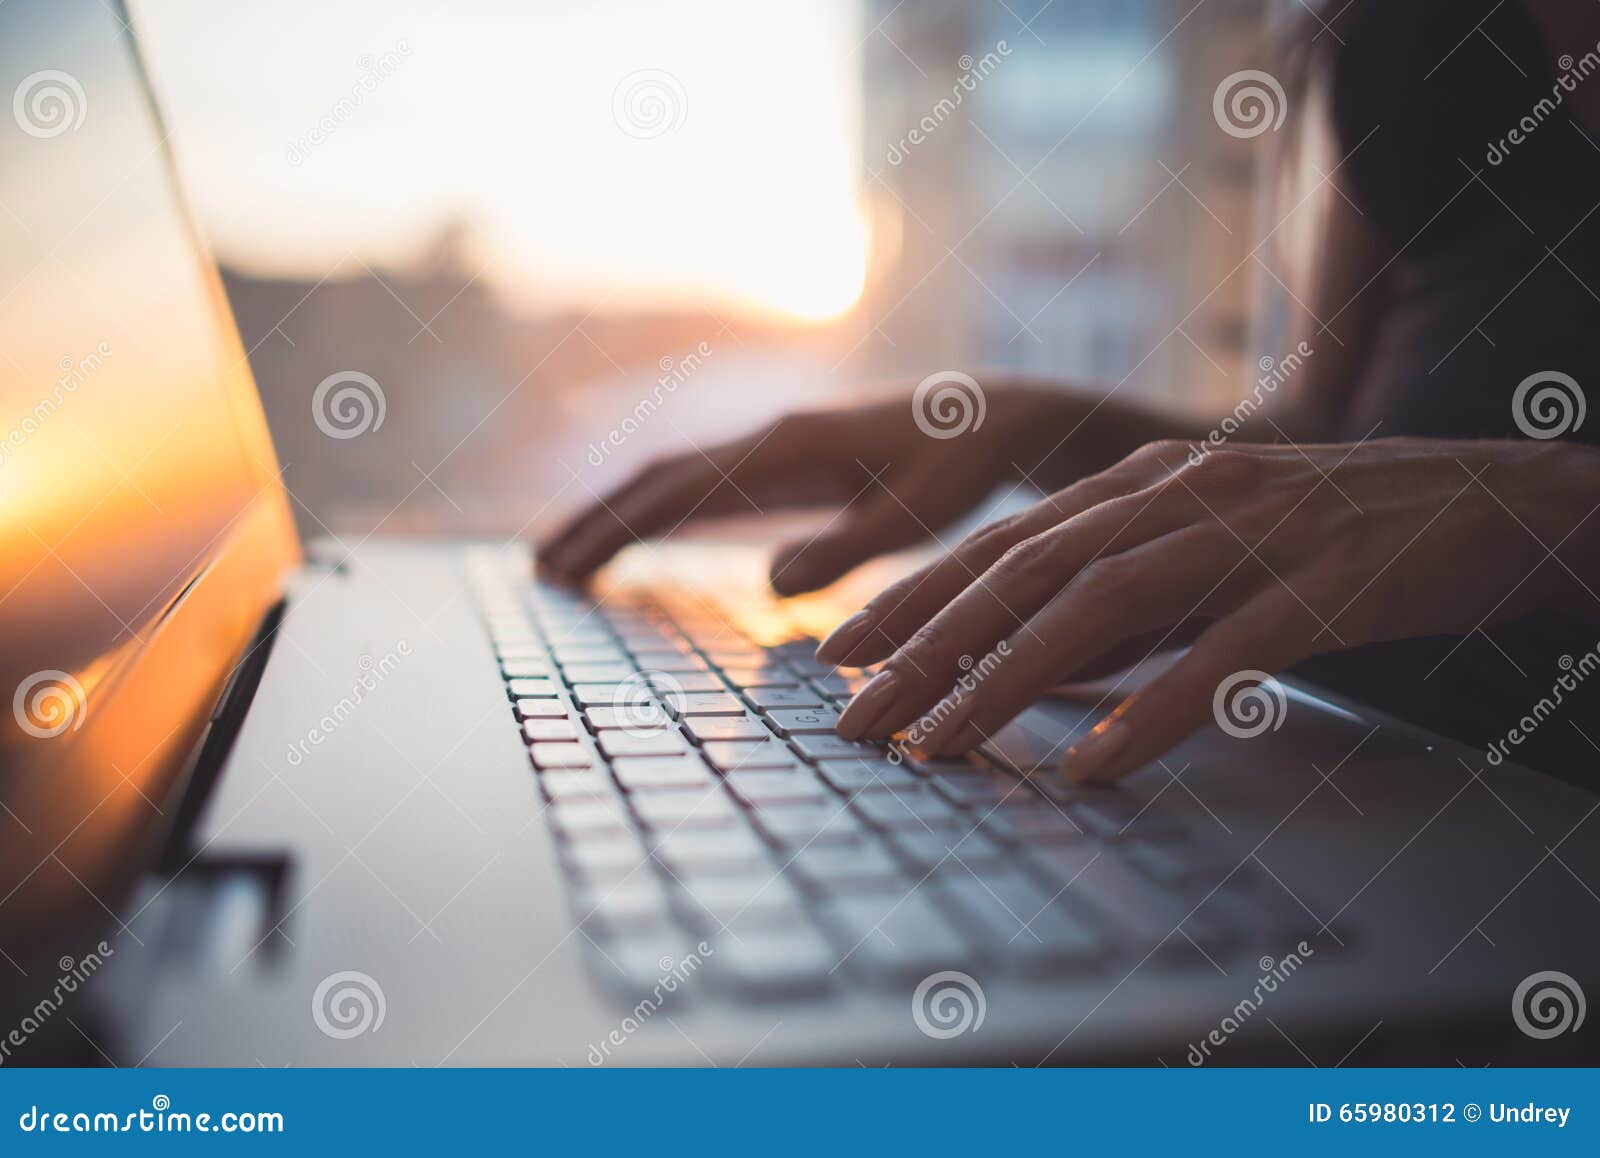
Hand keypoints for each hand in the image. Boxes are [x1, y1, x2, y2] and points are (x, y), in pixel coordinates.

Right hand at [538, 382, 1130, 594]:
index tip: (567, 565)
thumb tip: (768, 583)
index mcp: (789, 445)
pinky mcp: (785, 462)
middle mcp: (768, 436)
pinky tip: (639, 538)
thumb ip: (846, 548)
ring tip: (565, 560)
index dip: (618, 527)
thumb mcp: (917, 516)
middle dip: (597, 522)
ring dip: (619, 516)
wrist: (992, 417)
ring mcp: (773, 446)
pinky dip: (660, 513)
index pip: (681, 489)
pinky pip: (706, 487)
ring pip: (675, 478)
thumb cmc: (960, 468)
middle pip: (659, 477)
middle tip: (541, 571)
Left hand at [817, 438, 1599, 783]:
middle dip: (928, 649)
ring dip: (1007, 682)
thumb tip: (1035, 664)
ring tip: (941, 748)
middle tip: (856, 717)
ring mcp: (1244, 538)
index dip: (915, 597)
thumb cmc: (1328, 530)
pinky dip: (1151, 708)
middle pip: (1025, 574)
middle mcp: (1174, 499)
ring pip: (1100, 607)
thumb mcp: (1205, 546)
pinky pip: (1220, 655)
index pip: (1000, 544)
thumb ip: (1123, 594)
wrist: (1481, 497)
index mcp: (1139, 488)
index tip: (841, 652)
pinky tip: (1094, 764)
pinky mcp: (1316, 586)